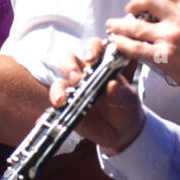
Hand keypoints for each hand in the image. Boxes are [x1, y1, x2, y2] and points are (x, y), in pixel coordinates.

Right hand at [49, 37, 144, 154]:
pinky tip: (51, 111)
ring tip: (62, 100)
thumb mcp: (128, 101)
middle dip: (70, 65)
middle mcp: (85, 73)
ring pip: (59, 82)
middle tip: (76, 77)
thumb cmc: (126, 108)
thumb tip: (113, 85)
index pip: (94, 48)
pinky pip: (55, 103)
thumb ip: (121, 93)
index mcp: (102, 65)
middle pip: (70, 60)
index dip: (91, 49)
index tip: (91, 59)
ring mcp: (73, 89)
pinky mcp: (66, 106)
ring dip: (57, 90)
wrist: (121, 131)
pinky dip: (50, 107)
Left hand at [105, 0, 179, 97]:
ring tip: (112, 25)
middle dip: (135, 2)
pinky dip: (122, 44)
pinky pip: (136, 47)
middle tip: (130, 7)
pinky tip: (116, 42)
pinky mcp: (163, 55)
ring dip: (120, 24)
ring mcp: (171, 36)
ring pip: (136, 25)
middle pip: (149, 0)